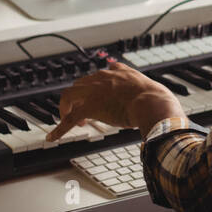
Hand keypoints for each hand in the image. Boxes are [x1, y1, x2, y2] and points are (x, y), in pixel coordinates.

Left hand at [46, 59, 184, 143]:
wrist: (152, 103)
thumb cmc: (157, 99)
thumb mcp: (153, 88)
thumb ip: (149, 91)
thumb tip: (159, 101)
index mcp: (119, 73)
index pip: (101, 74)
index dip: (96, 85)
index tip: (96, 92)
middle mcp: (103, 78)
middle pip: (81, 84)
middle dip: (79, 97)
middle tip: (83, 111)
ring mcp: (94, 92)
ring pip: (69, 96)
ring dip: (67, 108)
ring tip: (70, 121)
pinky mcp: (89, 108)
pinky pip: (69, 119)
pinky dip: (59, 129)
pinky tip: (52, 138)